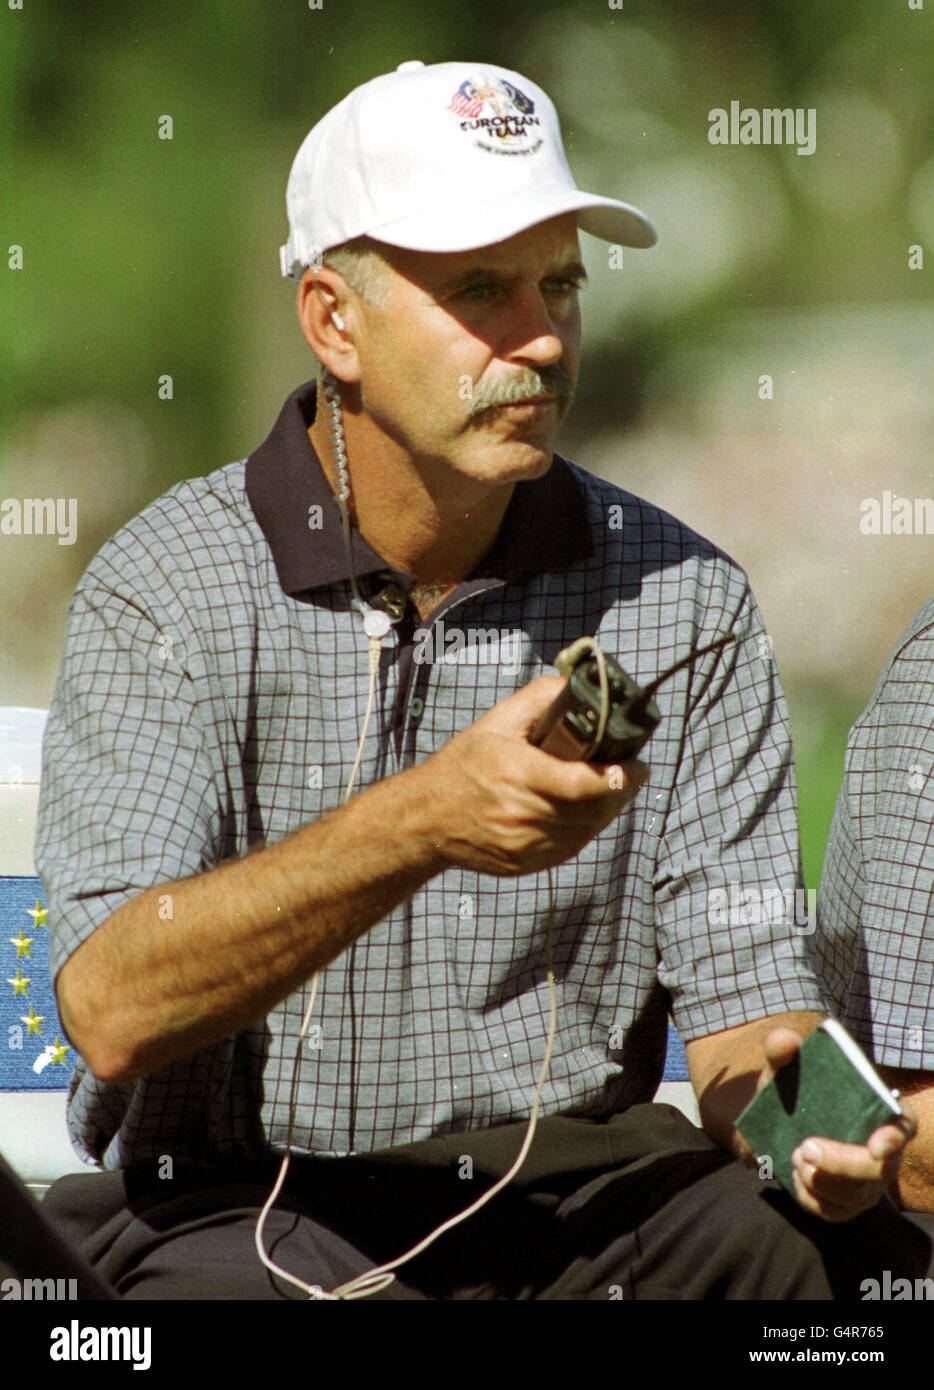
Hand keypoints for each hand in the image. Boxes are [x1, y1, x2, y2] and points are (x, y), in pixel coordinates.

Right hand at [413, 674, 648, 876]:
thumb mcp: (497, 721)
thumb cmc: (464, 764)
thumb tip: (580, 685)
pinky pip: (571, 848)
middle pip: (592, 809)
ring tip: (609, 789)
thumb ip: (541, 698)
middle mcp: (521, 812)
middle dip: (620, 791)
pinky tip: (584, 811)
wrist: (427, 816)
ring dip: (606, 810)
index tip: (639, 766)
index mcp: (516, 772)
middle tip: (630, 773)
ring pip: (586, 831)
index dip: (620, 777)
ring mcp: (524, 843)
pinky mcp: (525, 863)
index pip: (583, 783)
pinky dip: (585, 829)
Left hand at [759, 1028, 916, 1222]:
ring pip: (856, 1196)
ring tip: (795, 1156)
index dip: (894, 1137)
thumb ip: (781, 1049)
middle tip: (804, 1148)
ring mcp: (867, 1183)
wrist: (772, 1128)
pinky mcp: (847, 1206)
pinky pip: (834, 1212)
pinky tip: (796, 1176)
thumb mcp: (781, 1069)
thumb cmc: (791, 1093)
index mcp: (880, 1112)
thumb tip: (785, 1039)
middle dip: (842, 1163)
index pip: (904, 1126)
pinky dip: (810, 1197)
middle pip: (880, 1169)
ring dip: (821, 1181)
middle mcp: (883, 1151)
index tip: (876, 1146)